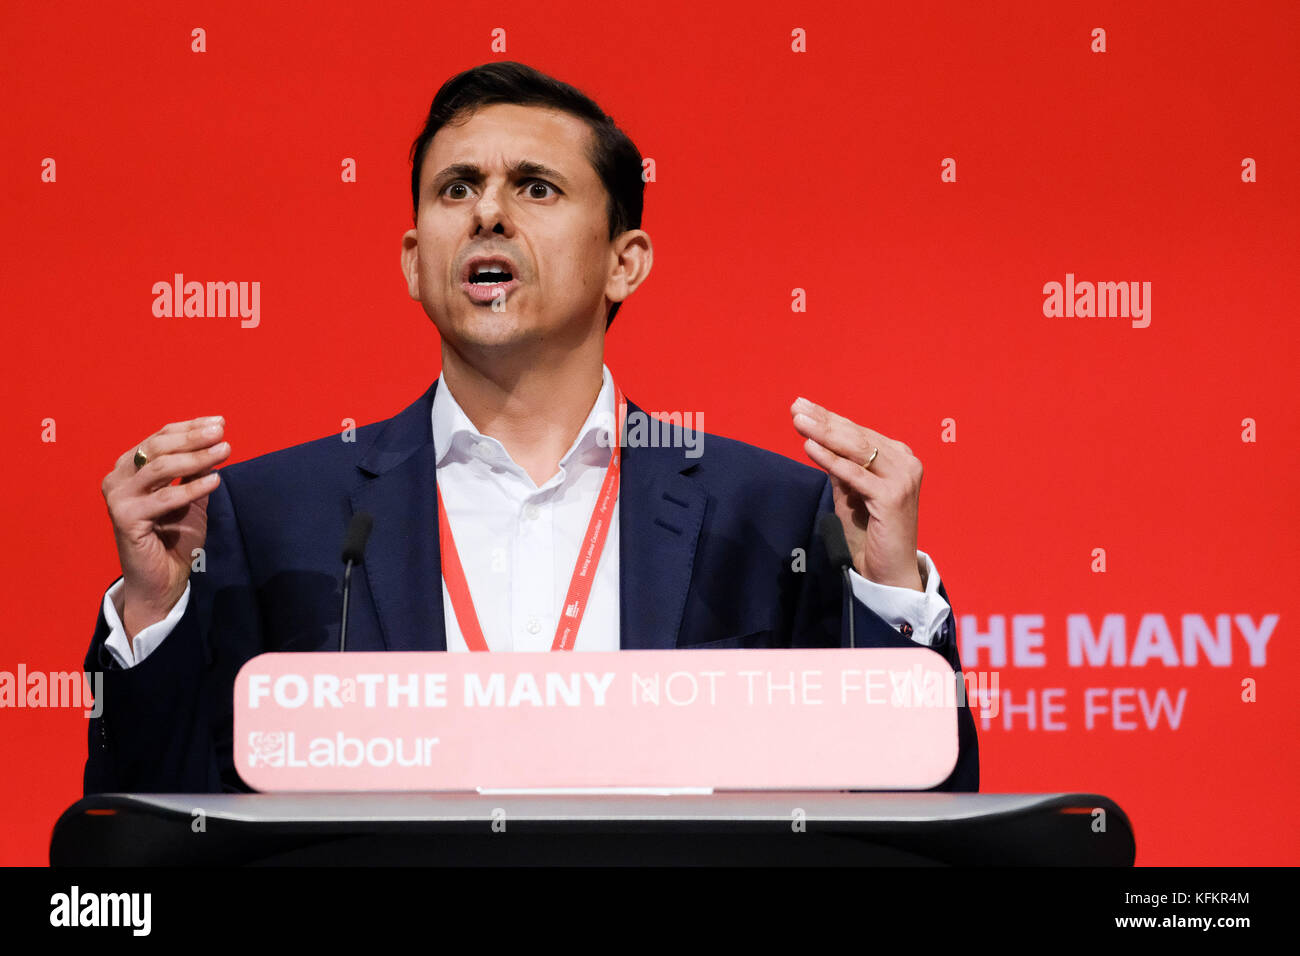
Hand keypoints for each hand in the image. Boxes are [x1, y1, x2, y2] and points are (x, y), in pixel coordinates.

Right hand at [101, 417, 230, 638]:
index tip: (220, 423)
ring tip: (225, 452)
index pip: (160, 438)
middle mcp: (117, 478)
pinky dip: (192, 488)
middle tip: (222, 434)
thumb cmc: (175, 537)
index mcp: (129, 468)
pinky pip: (164, 498)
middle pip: (159, 447)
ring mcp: (118, 498)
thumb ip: (196, 472)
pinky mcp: (125, 518)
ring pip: (161, 467)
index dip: (190, 427)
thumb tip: (215, 442)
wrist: (164, 579)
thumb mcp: (191, 498)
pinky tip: (216, 481)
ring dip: (197, 457)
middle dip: (194, 438)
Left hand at [790, 397, 923, 590]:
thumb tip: (818, 440)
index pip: (859, 433)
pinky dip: (830, 460)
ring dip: (824, 433)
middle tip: (797, 407)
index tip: (803, 406)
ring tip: (799, 421)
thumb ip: (840, 468)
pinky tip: (809, 447)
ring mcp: (902, 479)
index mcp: (899, 458)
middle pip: (857, 436)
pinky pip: (854, 474)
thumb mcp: (850, 494)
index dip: (830, 419)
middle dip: (824, 420)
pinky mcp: (892, 497)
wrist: (888, 572)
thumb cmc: (869, 534)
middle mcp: (905, 464)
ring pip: (856, 450)